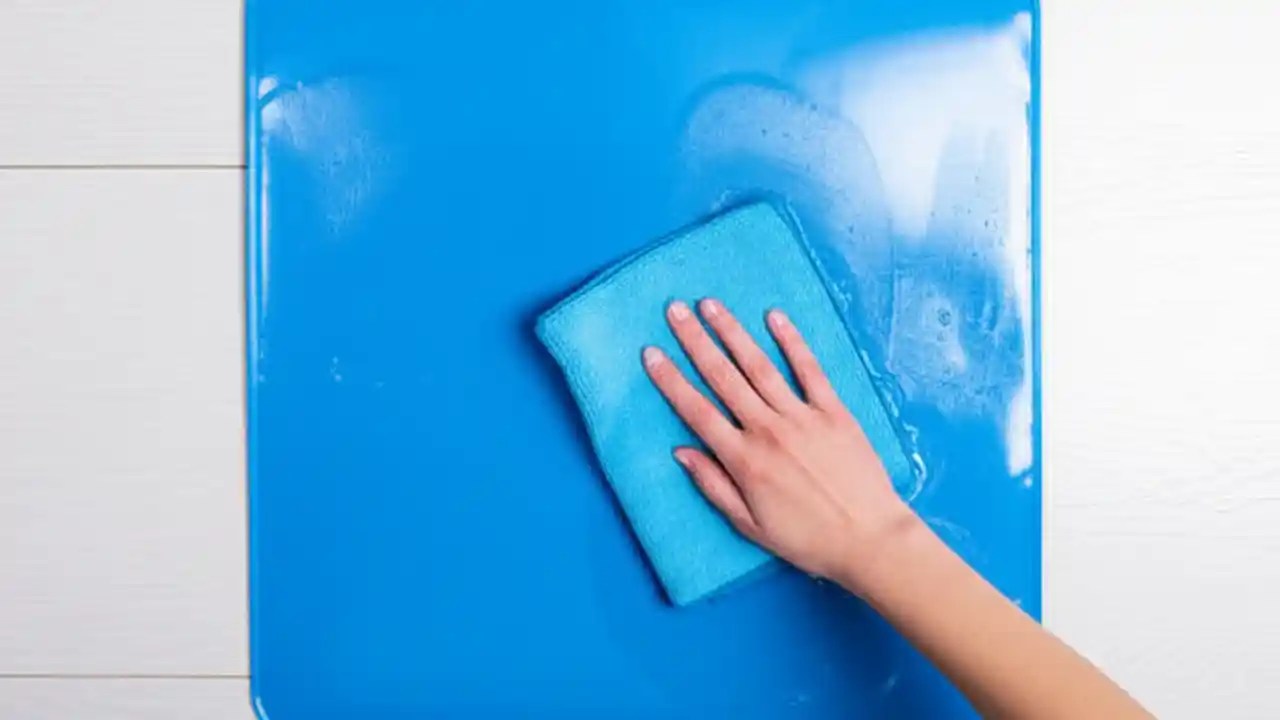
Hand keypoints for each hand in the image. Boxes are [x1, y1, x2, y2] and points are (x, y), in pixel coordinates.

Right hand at [642, 299, 916, 590]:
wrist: (869, 539)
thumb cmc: (807, 539)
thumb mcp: (750, 525)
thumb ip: (713, 485)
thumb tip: (680, 452)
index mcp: (744, 461)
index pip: (697, 411)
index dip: (671, 380)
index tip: (651, 354)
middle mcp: (768, 431)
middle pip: (723, 378)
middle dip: (695, 341)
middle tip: (675, 310)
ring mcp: (803, 418)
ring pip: (760, 366)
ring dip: (733, 332)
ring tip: (711, 305)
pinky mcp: (834, 412)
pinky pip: (810, 370)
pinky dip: (792, 342)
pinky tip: (774, 317)